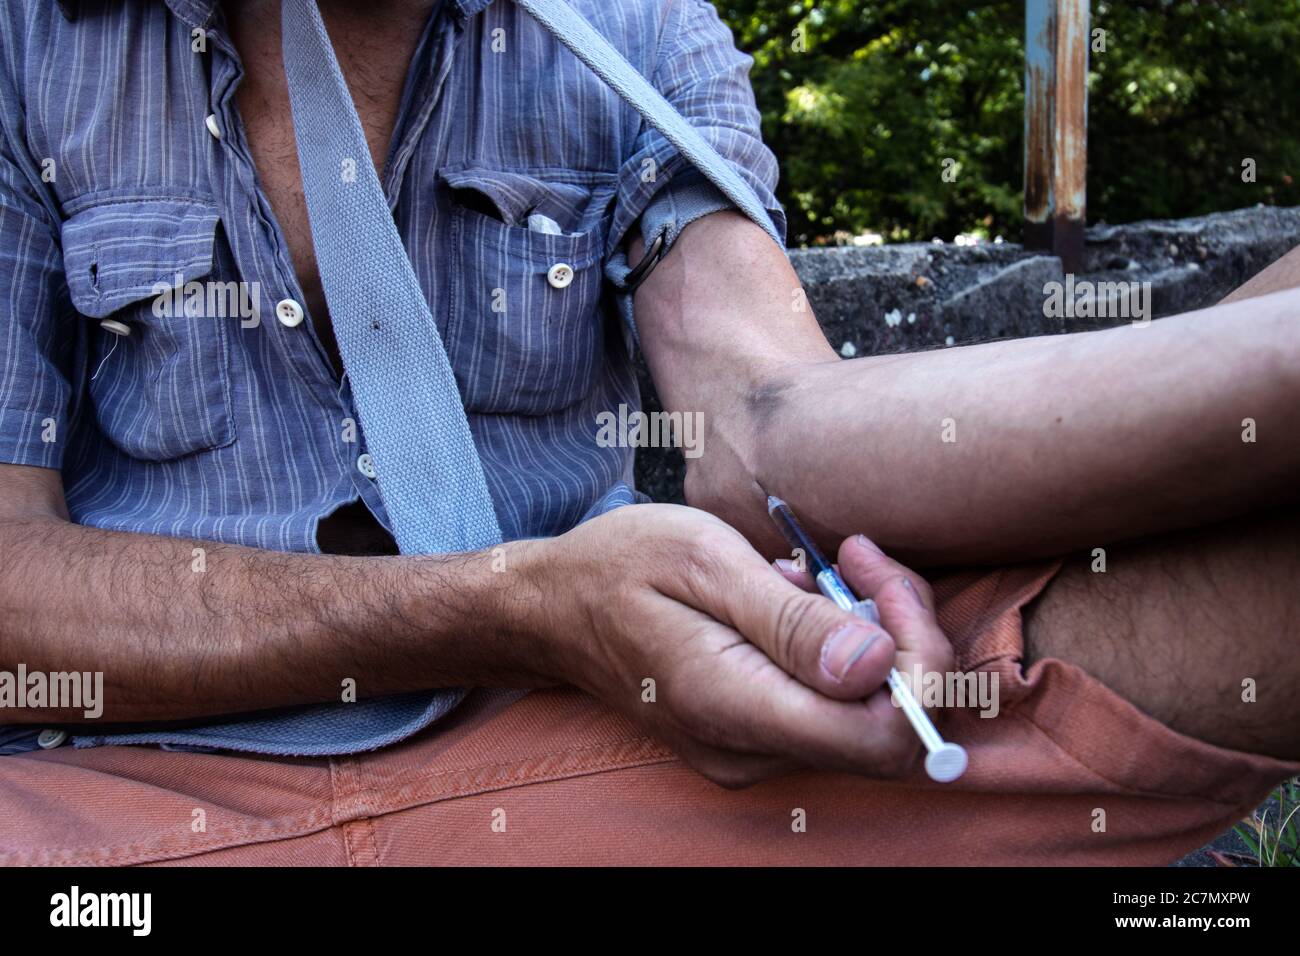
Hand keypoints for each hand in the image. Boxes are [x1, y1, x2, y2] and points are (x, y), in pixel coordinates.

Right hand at [528, 503, 953, 786]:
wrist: (551, 608)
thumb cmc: (619, 567)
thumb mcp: (703, 562)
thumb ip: (791, 622)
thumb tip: (880, 665)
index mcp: (736, 706)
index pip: (885, 733)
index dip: (917, 659)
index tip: (874, 577)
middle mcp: (749, 751)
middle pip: (889, 726)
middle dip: (900, 635)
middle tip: (854, 560)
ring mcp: (749, 754)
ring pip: (866, 716)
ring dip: (868, 636)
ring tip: (810, 572)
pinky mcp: (751, 741)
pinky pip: (830, 710)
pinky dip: (837, 652)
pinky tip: (794, 602)